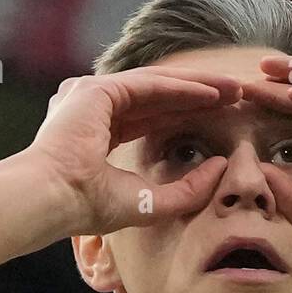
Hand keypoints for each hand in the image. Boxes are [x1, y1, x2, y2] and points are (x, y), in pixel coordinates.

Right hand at [29, 68, 241, 235]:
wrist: (55, 199)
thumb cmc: (88, 208)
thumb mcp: (150, 203)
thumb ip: (187, 191)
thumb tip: (221, 166)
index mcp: (98, 134)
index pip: (151, 118)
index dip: (186, 117)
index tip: (220, 119)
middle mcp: (94, 109)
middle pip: (158, 97)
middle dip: (198, 96)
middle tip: (236, 97)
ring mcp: (93, 95)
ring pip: (157, 85)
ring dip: (198, 86)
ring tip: (234, 89)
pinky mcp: (97, 90)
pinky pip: (150, 85)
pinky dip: (182, 87)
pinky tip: (211, 92)